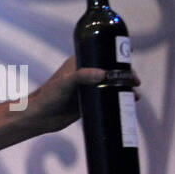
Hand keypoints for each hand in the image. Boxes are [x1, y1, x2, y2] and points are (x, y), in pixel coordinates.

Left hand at [24, 56, 141, 131]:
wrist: (39, 117)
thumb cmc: (48, 96)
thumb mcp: (65, 83)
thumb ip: (81, 76)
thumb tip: (103, 74)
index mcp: (80, 63)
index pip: (103, 56)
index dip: (118, 58)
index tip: (130, 62)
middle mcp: (86, 74)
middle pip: (111, 72)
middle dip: (126, 76)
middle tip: (135, 83)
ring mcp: (88, 89)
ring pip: (111, 86)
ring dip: (124, 89)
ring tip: (135, 96)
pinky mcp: (89, 103)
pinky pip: (107, 100)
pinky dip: (118, 101)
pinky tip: (129, 105)